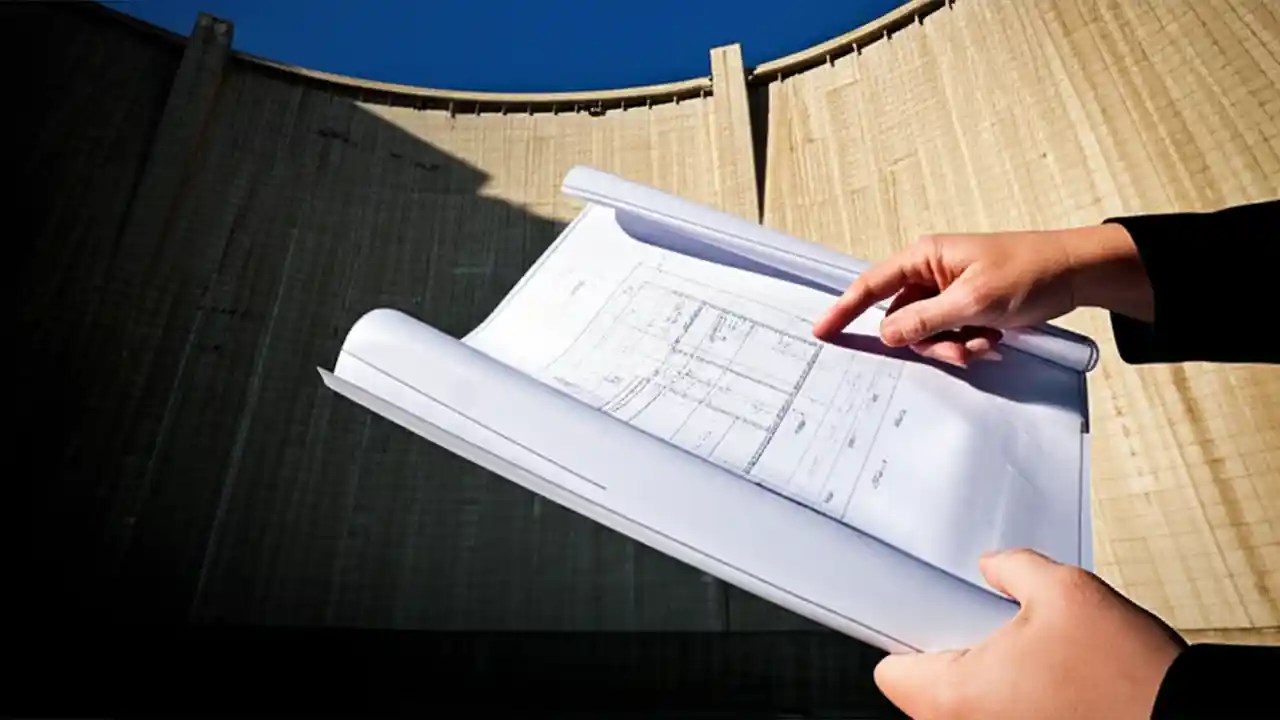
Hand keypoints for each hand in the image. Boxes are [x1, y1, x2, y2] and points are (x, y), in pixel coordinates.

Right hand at [812, 224, 1151, 365]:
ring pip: (926, 333)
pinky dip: (966, 344)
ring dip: (951, 346)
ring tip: (985, 342)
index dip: (843, 309)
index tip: (821, 331)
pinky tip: (993, 339)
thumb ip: (925, 320)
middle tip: (958, 350)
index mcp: (925, 258)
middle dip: (926, 341)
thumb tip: (886, 334)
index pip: (871, 285)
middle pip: (901, 319)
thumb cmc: (1028, 272)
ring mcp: (948, 292)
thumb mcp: (974, 301)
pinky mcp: (965, 308)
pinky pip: (948, 336)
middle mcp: (930, 273)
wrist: (1076, 273)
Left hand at [875, 549, 1184, 719]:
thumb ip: (1013, 569)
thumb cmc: (1127, 675)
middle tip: (979, 614)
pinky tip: (1045, 666)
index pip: (891, 671)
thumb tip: (993, 567)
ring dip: (983, 669)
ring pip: (964, 700)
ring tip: (1020, 639)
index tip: (919, 608)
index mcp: (956, 697)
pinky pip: (998, 711)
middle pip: (925, 686)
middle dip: (949, 645)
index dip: (905, 632)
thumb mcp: (1066, 593)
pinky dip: (1012, 689)